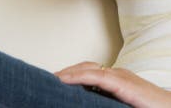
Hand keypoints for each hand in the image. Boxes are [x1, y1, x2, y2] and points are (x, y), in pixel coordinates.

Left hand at [55, 61, 170, 107]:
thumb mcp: (125, 106)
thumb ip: (109, 103)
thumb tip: (91, 104)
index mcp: (118, 81)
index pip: (88, 73)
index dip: (70, 75)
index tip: (53, 82)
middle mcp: (117, 74)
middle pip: (84, 67)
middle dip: (64, 73)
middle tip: (44, 80)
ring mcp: (121, 77)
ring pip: (86, 69)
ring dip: (66, 73)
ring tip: (49, 79)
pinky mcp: (124, 84)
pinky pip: (96, 76)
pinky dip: (77, 76)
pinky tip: (63, 80)